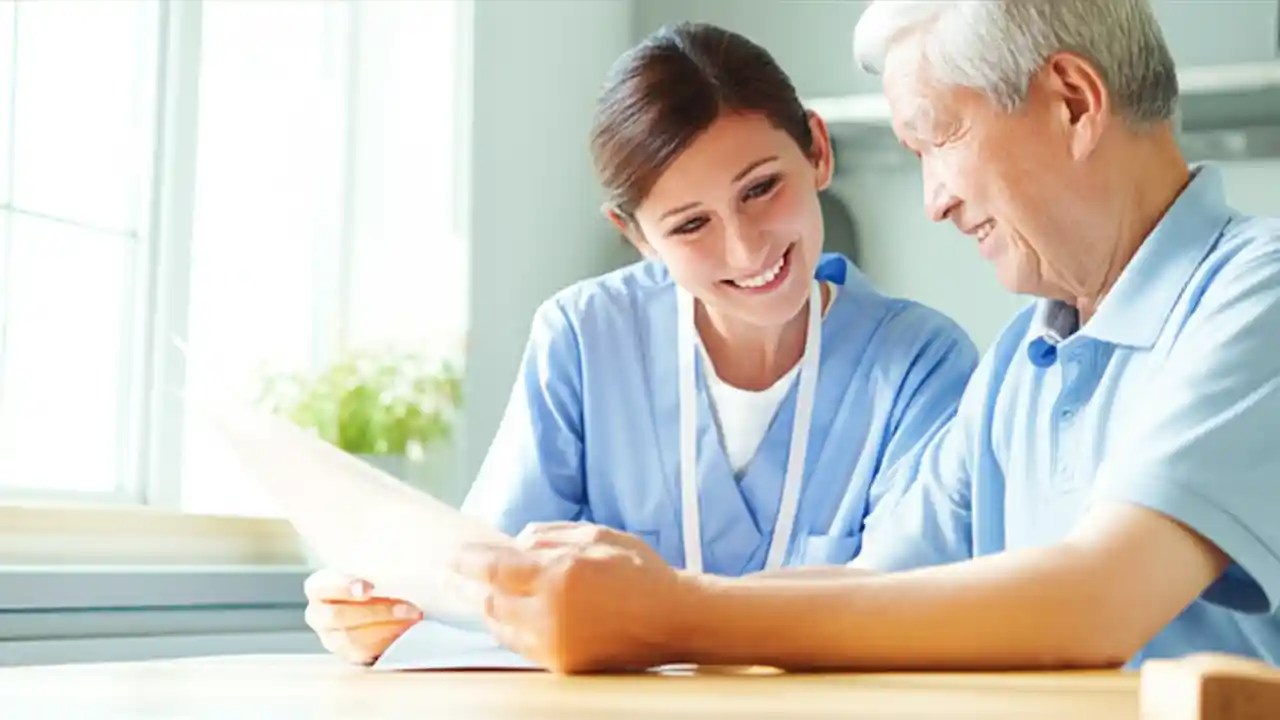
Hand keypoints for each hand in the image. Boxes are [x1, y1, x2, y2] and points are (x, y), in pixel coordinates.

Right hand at [303, 568, 423, 664]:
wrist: (376, 596)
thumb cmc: (375, 575)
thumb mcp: (373, 563)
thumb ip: (382, 561)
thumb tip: (417, 553)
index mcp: (318, 587)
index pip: (322, 585)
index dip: (343, 586)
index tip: (369, 587)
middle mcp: (318, 615)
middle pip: (339, 616)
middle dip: (378, 612)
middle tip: (411, 608)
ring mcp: (331, 639)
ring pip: (353, 639)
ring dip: (387, 629)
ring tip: (414, 619)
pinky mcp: (347, 655)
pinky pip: (364, 655)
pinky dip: (387, 643)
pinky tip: (406, 632)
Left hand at [456, 521, 689, 672]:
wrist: (673, 619)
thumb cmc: (640, 573)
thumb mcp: (597, 535)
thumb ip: (551, 536)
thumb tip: (516, 543)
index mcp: (560, 576)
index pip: (497, 569)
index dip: (470, 561)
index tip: (454, 555)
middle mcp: (552, 614)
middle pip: (491, 602)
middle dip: (467, 587)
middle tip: (450, 576)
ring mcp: (555, 644)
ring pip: (502, 628)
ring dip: (485, 609)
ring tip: (474, 594)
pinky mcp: (562, 665)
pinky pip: (520, 646)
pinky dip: (507, 628)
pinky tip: (503, 616)